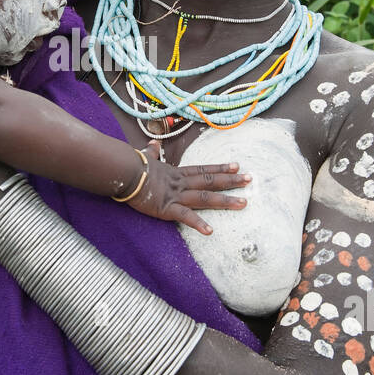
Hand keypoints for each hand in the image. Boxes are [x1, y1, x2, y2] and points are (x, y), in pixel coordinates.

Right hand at [125, 141, 249, 235]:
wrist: (123, 172)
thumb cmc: (132, 165)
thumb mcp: (146, 158)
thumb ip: (152, 152)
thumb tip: (153, 143)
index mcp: (176, 173)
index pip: (202, 169)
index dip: (220, 168)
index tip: (237, 166)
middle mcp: (180, 183)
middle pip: (210, 181)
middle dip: (231, 181)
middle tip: (250, 180)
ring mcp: (175, 195)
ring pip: (205, 197)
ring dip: (225, 200)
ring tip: (243, 203)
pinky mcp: (166, 208)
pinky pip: (185, 216)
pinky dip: (198, 223)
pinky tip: (210, 231)